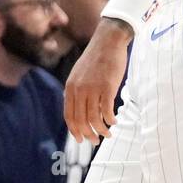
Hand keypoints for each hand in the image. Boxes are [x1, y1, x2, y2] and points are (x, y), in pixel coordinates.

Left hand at [64, 18, 132, 143]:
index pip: (69, 116)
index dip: (74, 131)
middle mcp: (79, 90)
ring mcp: (92, 89)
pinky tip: (114, 121)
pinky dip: (110, 120)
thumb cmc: (96, 59)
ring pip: (94, 119)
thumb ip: (77, 90)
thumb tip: (79, 109)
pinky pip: (106, 111)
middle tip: (95, 141)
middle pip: (81, 121)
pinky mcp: (107, 87)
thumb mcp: (79, 74)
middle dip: (88, 135)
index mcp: (70, 87)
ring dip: (101, 130)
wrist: (108, 41)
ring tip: (107, 133)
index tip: (80, 140)